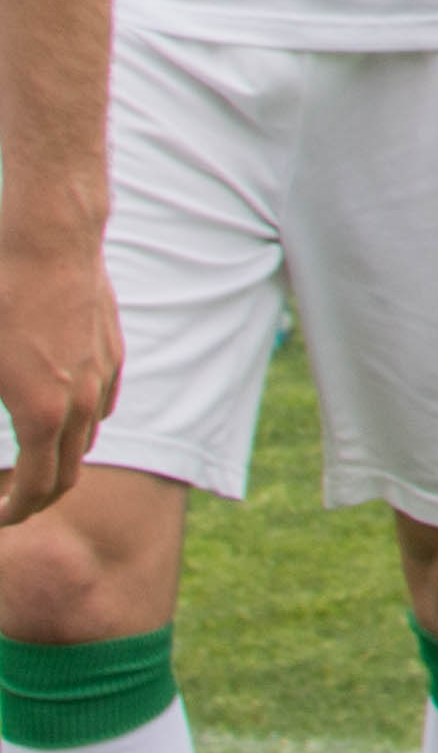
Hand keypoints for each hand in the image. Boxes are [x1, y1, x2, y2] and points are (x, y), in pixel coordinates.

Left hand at [0, 214, 116, 529]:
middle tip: (10, 501)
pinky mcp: (112, 350)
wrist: (48, 240)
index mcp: (40, 414)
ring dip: (59, 458)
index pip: (36, 489)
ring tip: (30, 456)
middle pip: (69, 474)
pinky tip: (57, 408)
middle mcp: (80, 403)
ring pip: (88, 438)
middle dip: (38, 498)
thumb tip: (0, 433)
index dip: (14, 512)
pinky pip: (101, 402)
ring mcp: (102, 375)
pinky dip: (79, 422)